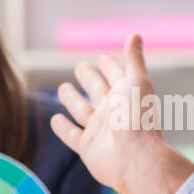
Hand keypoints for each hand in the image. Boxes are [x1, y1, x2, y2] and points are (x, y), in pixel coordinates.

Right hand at [49, 34, 193, 193]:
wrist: (136, 159)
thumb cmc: (138, 118)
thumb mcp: (137, 81)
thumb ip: (134, 59)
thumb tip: (136, 34)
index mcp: (126, 95)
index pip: (116, 75)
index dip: (110, 65)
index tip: (103, 56)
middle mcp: (113, 111)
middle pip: (98, 90)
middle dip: (90, 78)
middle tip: (80, 66)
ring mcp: (100, 130)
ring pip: (82, 110)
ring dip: (72, 100)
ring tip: (63, 88)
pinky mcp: (88, 147)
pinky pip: (73, 135)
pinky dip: (63, 128)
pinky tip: (55, 120)